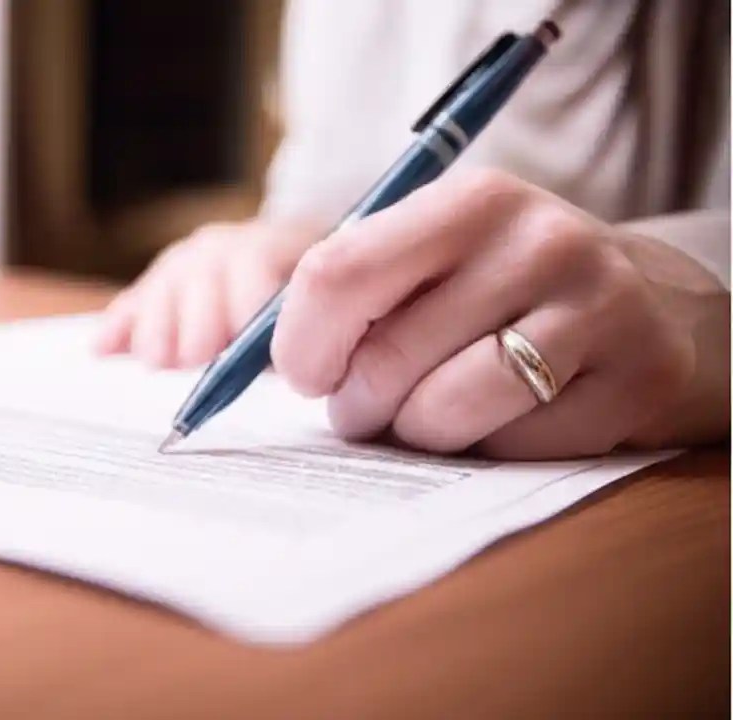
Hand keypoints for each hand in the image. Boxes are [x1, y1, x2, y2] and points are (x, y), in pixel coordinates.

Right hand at [96, 219, 322, 367]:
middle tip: (195, 354)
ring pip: (164, 287)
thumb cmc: (301, 307)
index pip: (256, 261)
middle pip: (201, 273)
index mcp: (271, 243)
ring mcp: (184, 262)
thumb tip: (286, 358)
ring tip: (157, 361)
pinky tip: (101, 349)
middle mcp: (222, 245)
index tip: (242, 336)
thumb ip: (296, 326)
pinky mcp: (155, 285)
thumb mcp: (313, 308)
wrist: (282, 270)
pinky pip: (132, 303)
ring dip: (158, 327)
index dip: (247, 300)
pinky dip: (118, 327)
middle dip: (198, 318)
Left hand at [271, 168, 729, 458]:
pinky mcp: (642, 374)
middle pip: (385, 359)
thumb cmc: (500, 289)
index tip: (305, 375)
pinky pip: (518, 449)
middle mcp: (539, 239)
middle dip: (357, 405)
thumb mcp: (434, 260)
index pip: (337, 273)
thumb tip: (244, 365)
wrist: (648, 302)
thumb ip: (353, 291)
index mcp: (470, 200)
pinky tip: (513, 419)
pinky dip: (496, 451)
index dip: (301, 344)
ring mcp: (600, 305)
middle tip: (367, 408)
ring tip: (433, 414)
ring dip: (420, 434)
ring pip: (447, 413)